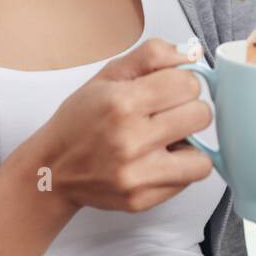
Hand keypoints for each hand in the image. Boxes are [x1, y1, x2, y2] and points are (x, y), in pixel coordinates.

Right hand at [29, 37, 214, 213]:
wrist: (52, 169)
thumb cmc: (80, 120)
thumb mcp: (107, 76)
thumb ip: (152, 56)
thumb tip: (190, 55)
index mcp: (122, 103)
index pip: (187, 84)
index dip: (182, 82)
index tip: (168, 89)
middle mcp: (130, 140)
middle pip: (201, 115)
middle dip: (188, 110)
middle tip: (167, 114)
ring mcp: (137, 175)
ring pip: (203, 158)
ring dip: (190, 146)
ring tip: (167, 140)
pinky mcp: (142, 199)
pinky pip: (187, 181)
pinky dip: (178, 169)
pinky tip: (156, 160)